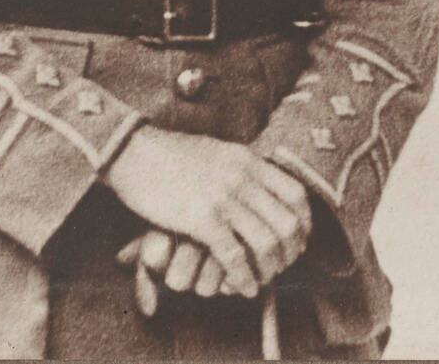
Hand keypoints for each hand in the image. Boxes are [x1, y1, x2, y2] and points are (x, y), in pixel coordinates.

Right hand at [104, 126, 311, 297]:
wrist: (134, 152)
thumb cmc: (171, 155)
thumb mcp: (216, 152)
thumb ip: (241, 168)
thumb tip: (262, 186)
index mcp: (247, 159)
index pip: (296, 194)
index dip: (304, 223)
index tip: (298, 240)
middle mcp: (241, 177)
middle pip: (287, 222)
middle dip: (291, 252)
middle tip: (283, 266)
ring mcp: (223, 198)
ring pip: (266, 243)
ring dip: (270, 269)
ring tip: (262, 279)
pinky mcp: (201, 219)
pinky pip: (235, 257)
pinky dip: (244, 278)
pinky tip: (241, 287)